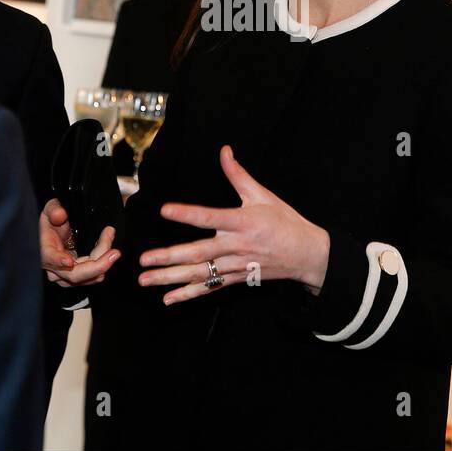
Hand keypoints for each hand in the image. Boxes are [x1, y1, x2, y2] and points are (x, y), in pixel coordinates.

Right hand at [39, 197, 119, 287]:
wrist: (54, 233)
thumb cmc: (51, 223)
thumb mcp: (50, 210)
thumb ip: (54, 209)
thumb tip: (59, 213)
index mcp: (44, 251)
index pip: (49, 258)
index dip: (58, 261)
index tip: (69, 260)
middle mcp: (53, 268)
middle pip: (75, 275)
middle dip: (98, 265)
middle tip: (114, 252)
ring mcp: (66, 276)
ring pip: (88, 277)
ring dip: (104, 260)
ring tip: (109, 236)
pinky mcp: (78, 278)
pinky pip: (94, 276)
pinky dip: (103, 263)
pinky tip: (107, 248)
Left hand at [138, 145, 329, 304]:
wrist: (307, 254)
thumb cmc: (285, 222)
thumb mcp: (263, 195)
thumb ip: (238, 175)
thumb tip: (224, 151)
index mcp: (242, 222)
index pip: (209, 217)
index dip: (187, 214)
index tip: (165, 210)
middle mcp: (236, 246)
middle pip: (198, 253)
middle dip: (169, 257)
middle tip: (144, 260)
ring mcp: (235, 265)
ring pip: (199, 274)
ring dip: (171, 278)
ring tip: (146, 280)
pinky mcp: (236, 278)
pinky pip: (209, 288)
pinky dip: (188, 294)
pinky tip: (168, 299)